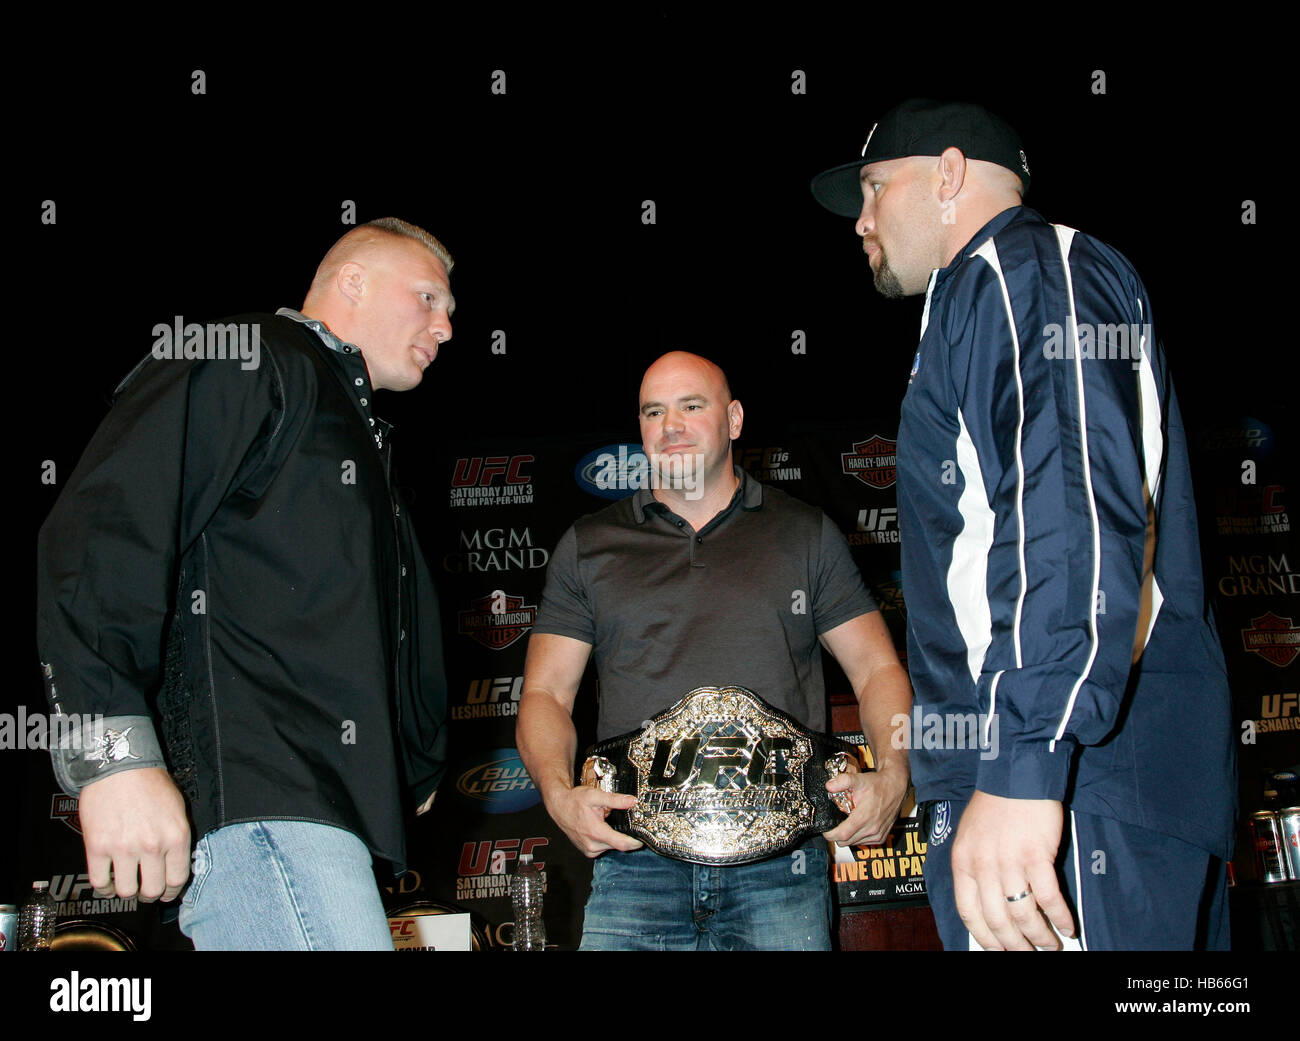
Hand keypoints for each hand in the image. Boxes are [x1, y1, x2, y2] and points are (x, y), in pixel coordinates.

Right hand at [77, 767, 190, 901]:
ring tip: (127, 883)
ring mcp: (123, 848)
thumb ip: (177, 837)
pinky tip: (108, 881)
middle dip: (150, 894)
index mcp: (176, 836)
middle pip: (152, 890)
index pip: (177, 879)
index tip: (166, 893)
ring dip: (127, 892)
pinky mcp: (97, 847)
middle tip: (146, 890)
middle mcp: (152, 846)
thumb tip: (176, 863)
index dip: (172, 892)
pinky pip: (100, 882)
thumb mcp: (177, 808)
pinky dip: (104, 887)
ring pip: (126, 891)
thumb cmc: (150, 783)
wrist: (120, 766)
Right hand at [546, 785, 643, 856]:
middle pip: (618, 846)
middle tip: (623, 823)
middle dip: (624, 836)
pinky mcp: (587, 851)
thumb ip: (615, 800)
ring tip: (606, 823)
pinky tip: (601, 828)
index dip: (635, 843)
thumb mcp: (595, 796)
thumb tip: (632, 801)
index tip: (642, 839)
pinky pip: (602, 848)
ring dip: (613, 837)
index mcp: (596, 832)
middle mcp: (592, 844)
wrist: (559, 806)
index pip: (622, 844)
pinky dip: (605, 840)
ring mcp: (589, 849)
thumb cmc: (574, 801)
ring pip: (610, 847)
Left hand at [823, 759, 908, 846]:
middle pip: (845, 842)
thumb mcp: (859, 779)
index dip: (830, 834)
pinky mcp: (881, 837)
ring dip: (847, 836)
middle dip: (836, 835)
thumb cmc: (878, 784)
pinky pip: (863, 843)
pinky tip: (858, 824)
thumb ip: (842, 781)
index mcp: (864, 817)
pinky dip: (857, 837)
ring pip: (853, 843)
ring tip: (849, 821)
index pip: (842, 835)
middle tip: (836, 823)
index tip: (825, 830)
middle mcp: (872, 829)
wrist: (896, 787)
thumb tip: (829, 786)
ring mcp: (877, 835)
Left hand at [949, 791, 1075, 949]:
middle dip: (1015, 945)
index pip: (969, 912)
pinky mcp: (1036, 855)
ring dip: (1040, 936)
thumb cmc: (995, 804)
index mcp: (963, 862)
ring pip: (1023, 915)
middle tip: (1029, 953)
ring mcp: (1009, 862)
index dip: (985, 937)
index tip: (998, 950)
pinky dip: (1060, 916)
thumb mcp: (970, 836)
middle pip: (998, 920)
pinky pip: (1049, 897)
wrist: (1016, 775)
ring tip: (1051, 945)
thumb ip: (975, 867)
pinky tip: (1068, 926)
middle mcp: (983, 865)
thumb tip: (988, 903)